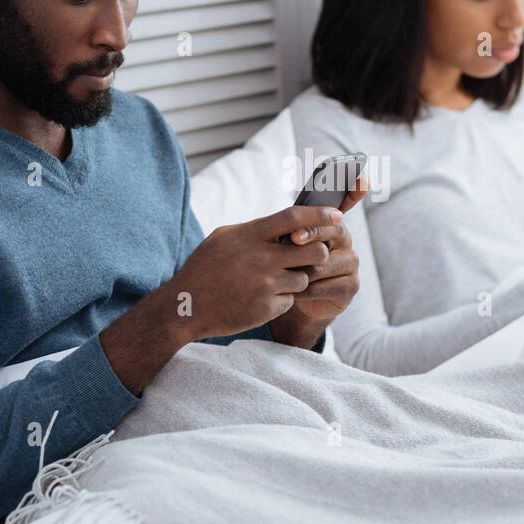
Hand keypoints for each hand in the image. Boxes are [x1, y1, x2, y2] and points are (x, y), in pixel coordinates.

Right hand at [168, 186, 365, 342]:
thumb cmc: (204, 268)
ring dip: (296, 280)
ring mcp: (265, 285)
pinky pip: (290, 300)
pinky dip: (281, 299)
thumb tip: (288, 223)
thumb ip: (256, 230)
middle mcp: (261, 259)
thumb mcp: (224, 238)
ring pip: (304, 278)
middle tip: (310, 256)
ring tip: (271, 281)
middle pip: (313, 251)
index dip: (320, 215)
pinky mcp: (266, 308)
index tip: (338, 215)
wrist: (185, 307)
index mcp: (250, 235)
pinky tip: (259, 299)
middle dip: (318, 253)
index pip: (294, 217)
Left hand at [282, 177, 370, 324]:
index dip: (355, 191)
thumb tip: (292, 231)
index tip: (362, 180)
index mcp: (331, 223)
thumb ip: (293, 231)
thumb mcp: (287, 244)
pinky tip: (294, 292)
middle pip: (331, 230)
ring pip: (323, 262)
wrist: (298, 299)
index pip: (346, 202)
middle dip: (310, 234)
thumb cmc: (291, 264)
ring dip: (300, 270)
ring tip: (284, 274)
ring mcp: (352, 262)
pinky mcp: (351, 285)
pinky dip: (305, 289)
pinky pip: (325, 285)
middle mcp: (346, 239)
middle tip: (293, 238)